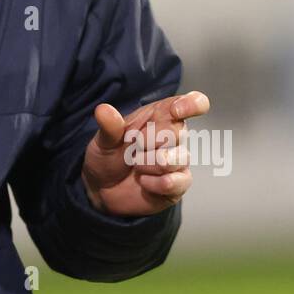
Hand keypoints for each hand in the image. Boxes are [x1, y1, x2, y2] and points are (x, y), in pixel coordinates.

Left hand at [81, 91, 209, 217]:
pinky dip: (153, 183)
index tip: (177, 110)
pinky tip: (144, 182)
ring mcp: (178, 161)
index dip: (190, 104)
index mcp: (158, 116)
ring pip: (176, 158)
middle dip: (148, 141)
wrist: (104, 189)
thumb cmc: (109, 157)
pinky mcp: (179, 184)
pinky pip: (175, 182)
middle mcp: (173, 136)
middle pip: (177, 132)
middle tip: (134, 148)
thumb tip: (103, 109)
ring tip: (136, 166)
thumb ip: (109, 126)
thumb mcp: (104, 141)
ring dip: (148, 164)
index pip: (186, 104)